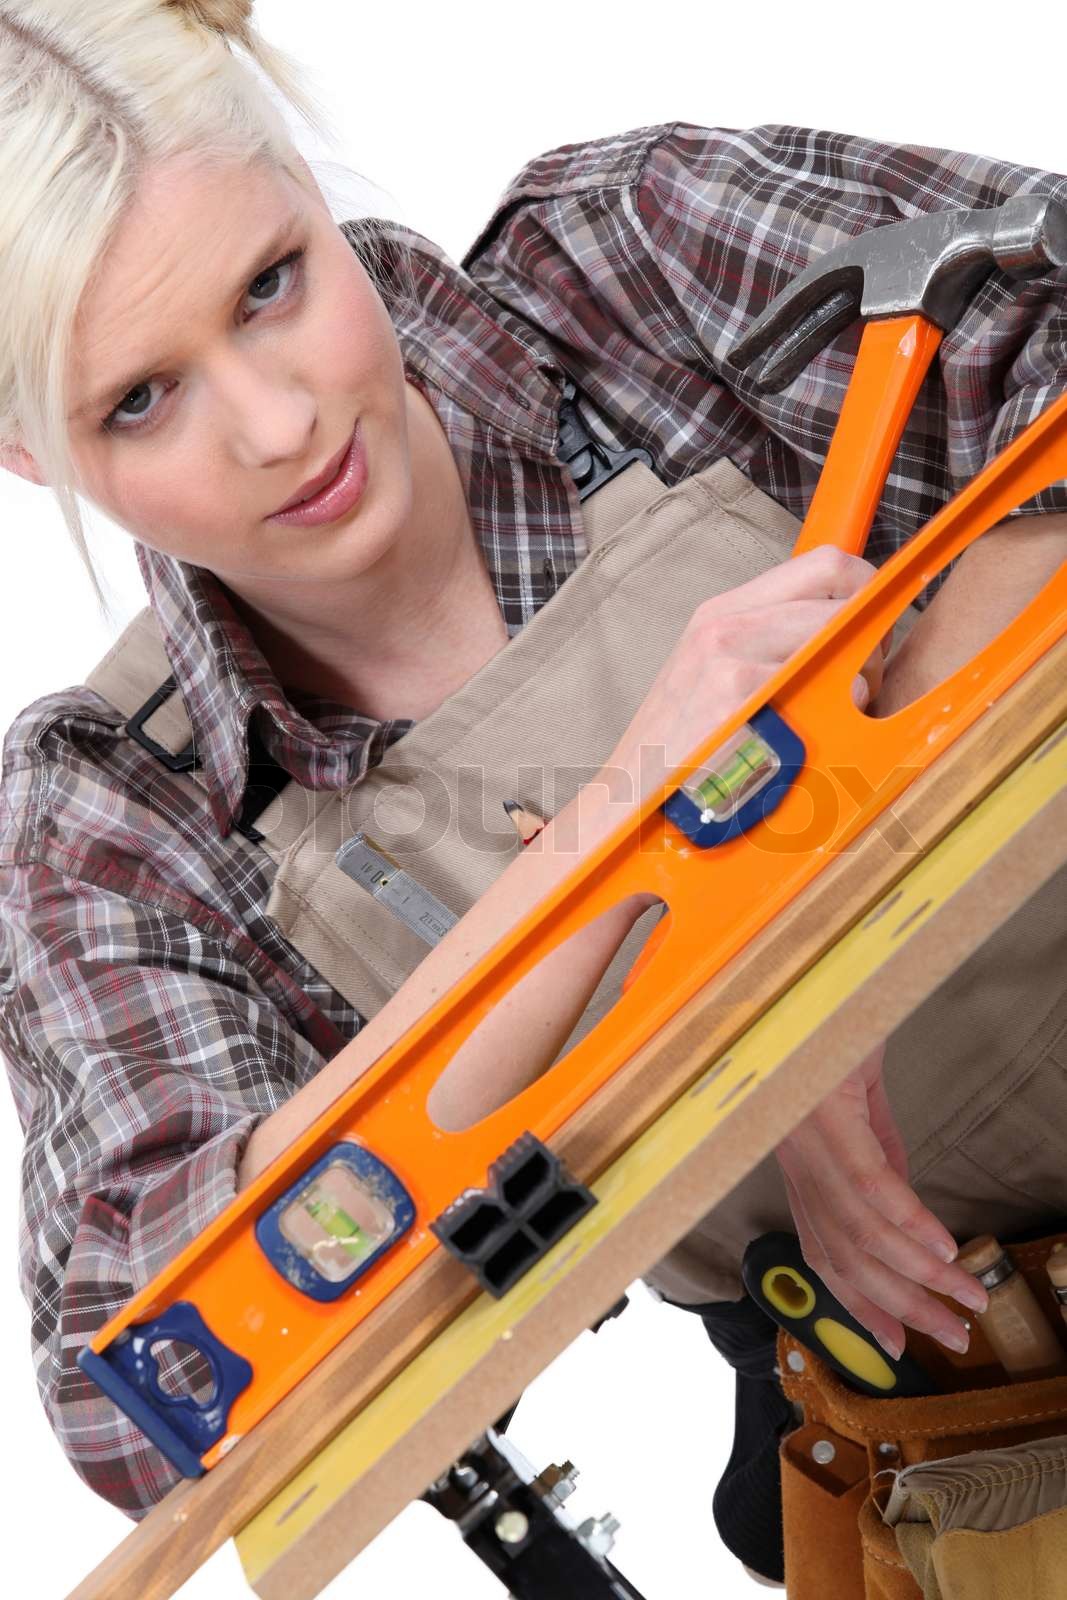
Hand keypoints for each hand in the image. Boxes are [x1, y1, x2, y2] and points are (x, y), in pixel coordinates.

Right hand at [603, 546, 889, 810]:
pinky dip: (837, 710)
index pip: (823, 563)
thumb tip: (843, 628)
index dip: (866, 587)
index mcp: (721, 612)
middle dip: (870, 639)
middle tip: (864, 680)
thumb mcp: (710, 675)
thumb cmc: (681, 749)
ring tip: (838, 710)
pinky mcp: (734, 699)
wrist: (630, 800)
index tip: (872, 625)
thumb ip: (768, 643)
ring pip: (837, 640)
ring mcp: (726, 660)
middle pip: (840, 597)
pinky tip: (816, 734)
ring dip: (859, 676)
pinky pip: (823, 687)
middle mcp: (723, 625)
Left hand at [774, 1043, 988, 1358]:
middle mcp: (794, 1158)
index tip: (894, 1343)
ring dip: (918, 1277)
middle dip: (899, 1306)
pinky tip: (943, 1250)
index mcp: (799, 1159)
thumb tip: (903, 1204)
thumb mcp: (860, 1094)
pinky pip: (871, 1185)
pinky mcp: (822, 1112)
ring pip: (860, 1232)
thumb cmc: (827, 1021)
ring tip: (963, 1304)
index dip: (857, 1302)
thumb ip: (878, 1151)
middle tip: (949, 1337)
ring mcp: (803, 1138)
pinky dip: (909, 1224)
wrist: (805, 967)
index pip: (824, 1249)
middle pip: (844, 1256)